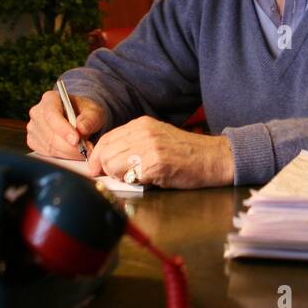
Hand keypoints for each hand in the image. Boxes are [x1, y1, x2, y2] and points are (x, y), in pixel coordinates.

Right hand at [26, 89, 106, 172]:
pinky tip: (72, 153)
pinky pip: (46, 153)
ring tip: (83, 151)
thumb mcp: (94, 112)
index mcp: (50, 98)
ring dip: (67, 153)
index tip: (76, 140)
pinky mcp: (33, 141)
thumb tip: (81, 129)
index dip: (63, 129)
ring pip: (48, 146)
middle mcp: (37, 111)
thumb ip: (90, 119)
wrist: (79, 119)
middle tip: (86, 150)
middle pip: (49, 134)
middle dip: (69, 146)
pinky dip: (61, 156)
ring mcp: (33, 127)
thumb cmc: (85, 113)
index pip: (52, 114)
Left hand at [91, 116, 234, 189]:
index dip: (97, 156)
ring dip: (118, 176)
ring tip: (135, 178)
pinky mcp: (155, 163)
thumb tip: (106, 161)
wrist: (213, 158)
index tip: (95, 169)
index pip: (107, 139)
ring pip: (112, 164)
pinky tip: (146, 181)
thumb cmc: (186, 153)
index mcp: (141, 124)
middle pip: (105, 152)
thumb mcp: (156, 139)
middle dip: (104, 168)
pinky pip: (129, 176)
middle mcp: (142, 132)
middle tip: (113, 178)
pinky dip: (133, 182)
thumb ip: (133, 145)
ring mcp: (149, 146)